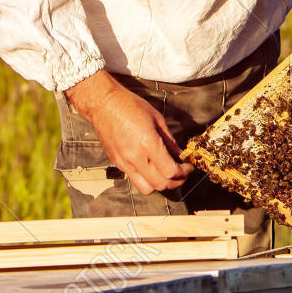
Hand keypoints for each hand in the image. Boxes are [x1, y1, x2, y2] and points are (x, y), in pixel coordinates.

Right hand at [64, 70, 191, 194]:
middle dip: (176, 182)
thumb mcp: (157, 119)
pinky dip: (146, 178)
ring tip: (166, 174)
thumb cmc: (130, 106)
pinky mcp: (117, 163)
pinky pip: (134, 179)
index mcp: (148, 144)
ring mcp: (124, 163)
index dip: (184, 172)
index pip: (170, 171)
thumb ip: (170, 141)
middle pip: (160, 185)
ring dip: (159, 184)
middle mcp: (135, 157)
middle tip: (182, 173)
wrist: (103, 104)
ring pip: (146, 188)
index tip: (188, 167)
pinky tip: (151, 167)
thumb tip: (180, 155)